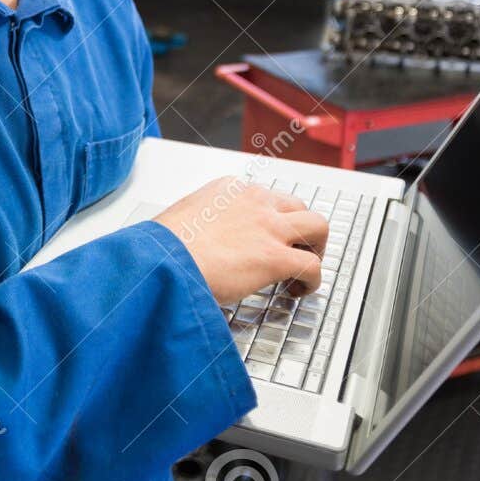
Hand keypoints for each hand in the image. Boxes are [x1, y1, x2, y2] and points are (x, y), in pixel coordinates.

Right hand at [152, 177, 327, 304]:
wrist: (162, 260)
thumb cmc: (162, 246)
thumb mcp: (182, 217)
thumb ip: (202, 223)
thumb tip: (203, 242)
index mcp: (230, 189)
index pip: (266, 198)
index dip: (271, 221)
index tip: (266, 238)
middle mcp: (255, 201)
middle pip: (298, 207)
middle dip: (301, 230)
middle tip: (294, 250)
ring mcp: (269, 227)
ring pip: (318, 227)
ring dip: (316, 248)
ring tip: (306, 269)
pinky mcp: (275, 257)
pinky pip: (312, 266)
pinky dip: (312, 280)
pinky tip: (298, 291)